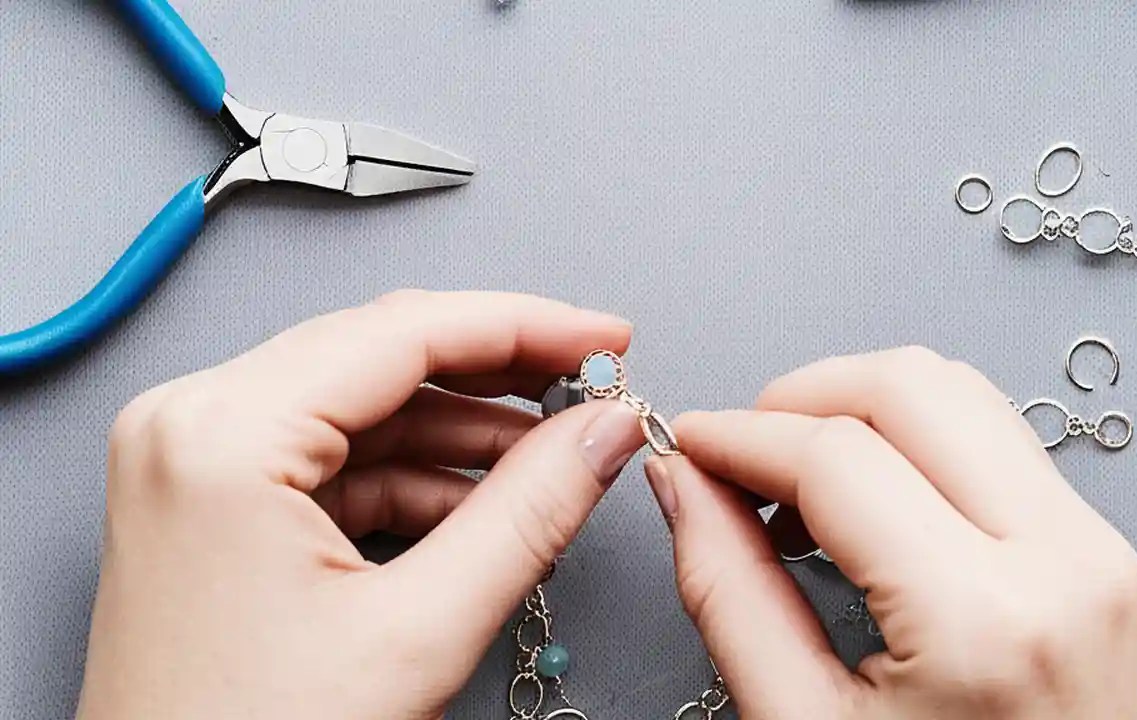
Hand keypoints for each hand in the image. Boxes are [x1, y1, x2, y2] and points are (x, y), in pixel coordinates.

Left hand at [76, 291, 644, 719]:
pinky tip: (487, 500)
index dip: (526, 327)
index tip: (605, 336)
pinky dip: (416, 475)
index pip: (403, 334)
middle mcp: (191, 426)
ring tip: (556, 453)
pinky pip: (334, 458)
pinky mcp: (212, 502)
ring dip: (465, 429)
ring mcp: (194, 462)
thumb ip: (529, 510)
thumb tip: (603, 431)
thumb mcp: (418, 632)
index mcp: (221, 436)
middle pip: (381, 357)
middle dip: (500, 374)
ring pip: (363, 407)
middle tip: (591, 385)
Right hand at [644, 347, 1136, 719]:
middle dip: (799, 397)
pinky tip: (856, 497)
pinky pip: (990, 435)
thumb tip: (683, 484)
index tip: (688, 444)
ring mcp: (1093, 547)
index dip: (740, 436)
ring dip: (855, 408)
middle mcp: (1060, 560)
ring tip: (791, 480)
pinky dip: (907, 437)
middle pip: (909, 386)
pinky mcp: (1095, 547)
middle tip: (738, 454)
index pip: (837, 457)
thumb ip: (728, 593)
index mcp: (981, 620)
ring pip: (957, 391)